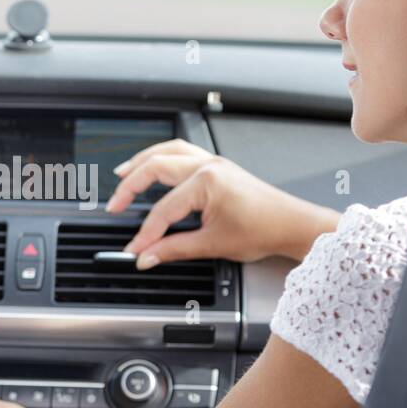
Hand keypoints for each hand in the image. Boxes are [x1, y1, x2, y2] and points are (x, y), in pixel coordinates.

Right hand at [106, 139, 338, 265]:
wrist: (292, 224)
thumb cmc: (264, 229)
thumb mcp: (213, 244)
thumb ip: (174, 249)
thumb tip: (147, 257)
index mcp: (206, 182)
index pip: (163, 210)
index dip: (145, 233)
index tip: (135, 250)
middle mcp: (208, 165)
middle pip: (156, 167)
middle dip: (130, 187)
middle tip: (114, 205)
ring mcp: (213, 162)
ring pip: (168, 151)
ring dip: (142, 161)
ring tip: (123, 174)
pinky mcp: (218, 166)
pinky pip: (183, 151)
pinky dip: (163, 157)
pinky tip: (153, 166)